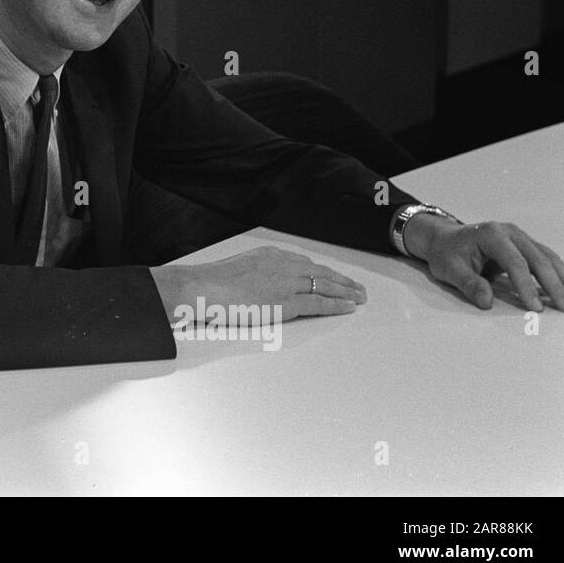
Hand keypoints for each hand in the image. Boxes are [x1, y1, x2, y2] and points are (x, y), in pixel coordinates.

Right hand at [153, 245, 366, 322]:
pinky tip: (348, 307)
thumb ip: (253, 274)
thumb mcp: (235, 269)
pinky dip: (337, 305)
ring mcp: (286, 283)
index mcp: (269, 255)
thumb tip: (254, 284)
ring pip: (326, 285)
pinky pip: (319, 303)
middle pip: (320, 271)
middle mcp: (282, 265)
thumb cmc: (210, 283)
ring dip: (346, 292)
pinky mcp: (287, 302)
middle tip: (357, 287)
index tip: (332, 276)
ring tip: (360, 297)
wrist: (203, 288)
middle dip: (341, 280)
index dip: (322, 271)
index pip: (304, 262)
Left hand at [410, 218, 563, 311]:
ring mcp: (520, 237)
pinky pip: (547, 259)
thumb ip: (468, 284)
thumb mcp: (449, 269)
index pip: (515, 262)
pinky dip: (560, 274)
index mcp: (491, 234)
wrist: (445, 239)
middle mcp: (510, 232)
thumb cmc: (447, 253)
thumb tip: (486, 301)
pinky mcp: (525, 245)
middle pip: (538, 259)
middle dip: (554, 284)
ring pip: (548, 258)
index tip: (534, 308)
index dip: (526, 286)